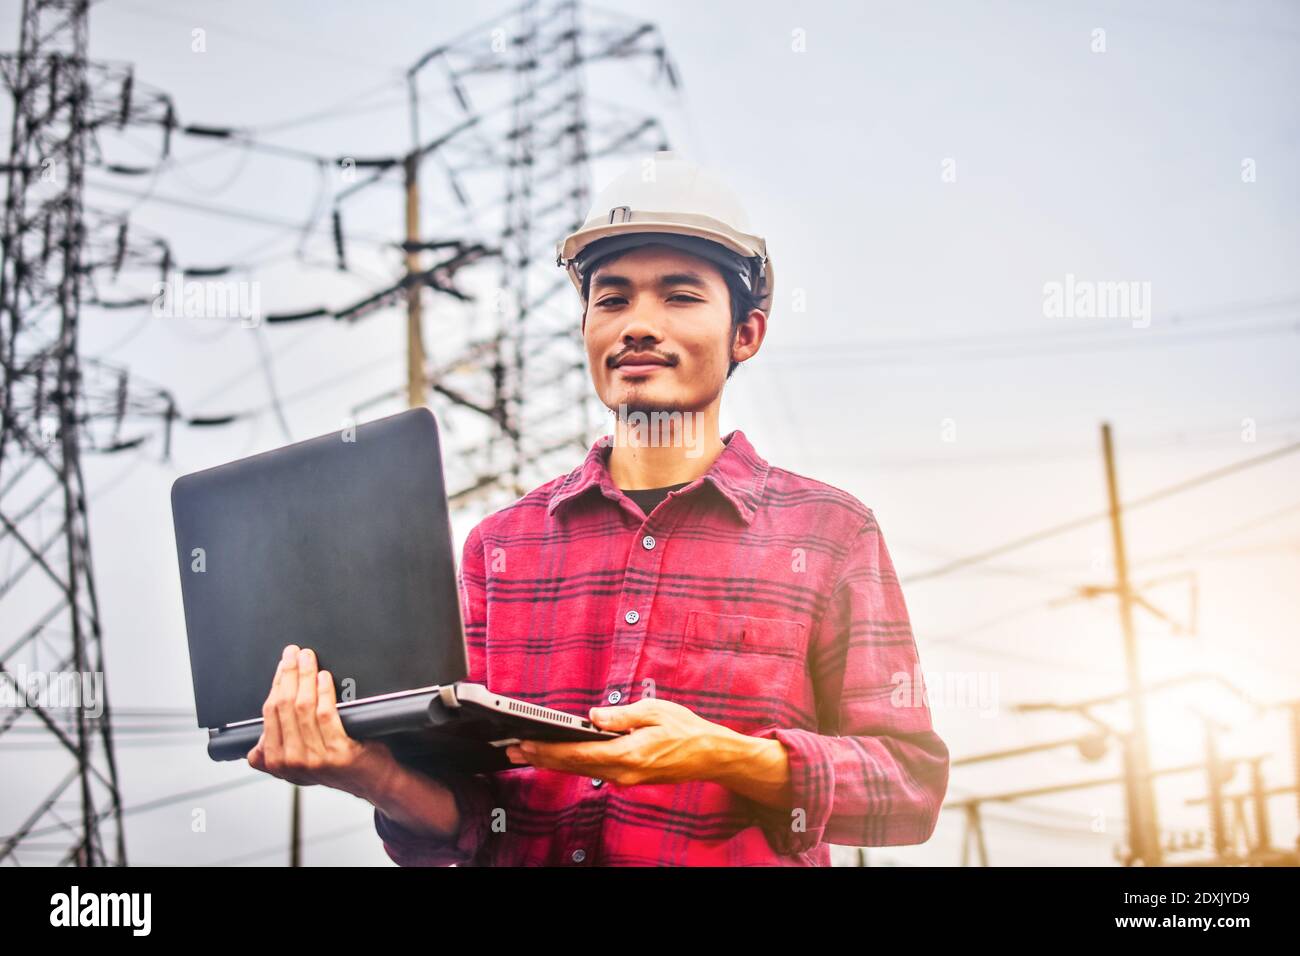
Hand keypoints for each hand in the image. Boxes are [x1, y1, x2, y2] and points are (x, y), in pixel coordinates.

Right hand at [247, 644, 395, 801]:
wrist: (371, 781)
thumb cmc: (337, 764)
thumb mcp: (298, 762)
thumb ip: (278, 745)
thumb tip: (264, 722)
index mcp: (276, 761)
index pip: (270, 713)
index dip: (276, 683)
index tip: (282, 663)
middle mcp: (290, 762)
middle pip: (284, 706)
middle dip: (288, 673)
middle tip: (293, 652)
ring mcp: (313, 759)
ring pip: (303, 707)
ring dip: (305, 677)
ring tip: (308, 658)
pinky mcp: (337, 753)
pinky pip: (325, 715)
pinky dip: (324, 692)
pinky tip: (324, 677)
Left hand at [504, 697, 741, 786]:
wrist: (710, 755)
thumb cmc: (686, 730)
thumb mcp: (654, 711)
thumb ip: (621, 716)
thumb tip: (593, 717)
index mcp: (627, 754)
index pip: (578, 754)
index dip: (548, 750)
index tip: (526, 744)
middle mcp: (623, 772)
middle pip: (573, 766)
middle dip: (541, 757)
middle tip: (512, 749)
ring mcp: (625, 777)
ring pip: (581, 771)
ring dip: (553, 762)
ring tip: (527, 753)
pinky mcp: (629, 776)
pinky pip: (594, 771)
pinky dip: (572, 764)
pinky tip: (560, 757)